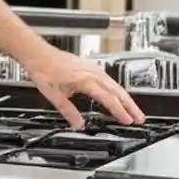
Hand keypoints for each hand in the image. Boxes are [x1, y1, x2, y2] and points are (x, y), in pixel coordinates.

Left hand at [23, 49, 144, 128]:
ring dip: (126, 98)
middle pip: (118, 91)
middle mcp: (93, 73)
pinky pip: (109, 79)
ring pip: (115, 85)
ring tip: (134, 109)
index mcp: (87, 81)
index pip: (108, 99)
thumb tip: (78, 124)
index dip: (119, 111)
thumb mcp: (54, 95)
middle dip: (131, 106)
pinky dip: (117, 89)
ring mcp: (93, 68)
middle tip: (140, 118)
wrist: (38, 54)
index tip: (128, 121)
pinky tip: (118, 94)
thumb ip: (68, 111)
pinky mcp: (90, 67)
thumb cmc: (44, 70)